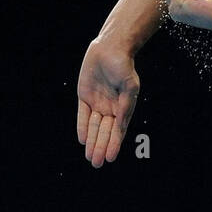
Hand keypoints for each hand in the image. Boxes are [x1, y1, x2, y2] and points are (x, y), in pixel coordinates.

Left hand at [76, 37, 139, 167]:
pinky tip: (82, 140)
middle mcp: (110, 107)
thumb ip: (125, 105)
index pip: (117, 130)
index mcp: (123, 107)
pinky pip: (82, 115)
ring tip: (90, 157)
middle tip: (97, 163)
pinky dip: (82, 127)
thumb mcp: (129, 86)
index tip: (110, 157)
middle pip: (104, 132)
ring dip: (92, 142)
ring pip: (93, 127)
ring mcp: (97, 103)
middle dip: (101, 147)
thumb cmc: (124, 66)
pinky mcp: (84, 96)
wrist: (111, 48)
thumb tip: (120, 124)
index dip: (113, 144)